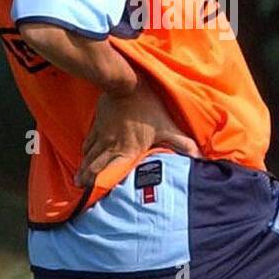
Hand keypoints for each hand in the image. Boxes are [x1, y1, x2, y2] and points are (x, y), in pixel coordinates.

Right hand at [75, 79, 199, 187]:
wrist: (125, 84)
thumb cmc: (147, 106)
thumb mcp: (166, 126)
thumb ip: (181, 143)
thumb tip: (200, 156)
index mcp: (127, 151)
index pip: (110, 173)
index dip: (100, 185)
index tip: (93, 195)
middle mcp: (111, 146)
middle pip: (95, 167)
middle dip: (87, 180)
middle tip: (80, 189)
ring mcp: (102, 135)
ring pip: (89, 155)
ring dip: (83, 168)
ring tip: (78, 179)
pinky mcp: (98, 124)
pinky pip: (88, 141)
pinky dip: (85, 151)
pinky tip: (83, 154)